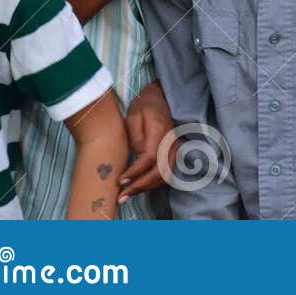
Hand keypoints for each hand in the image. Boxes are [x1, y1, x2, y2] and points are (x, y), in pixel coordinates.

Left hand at [119, 82, 174, 200]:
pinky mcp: (174, 152)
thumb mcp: (132, 117)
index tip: (120, 181)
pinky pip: (167, 172)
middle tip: (121, 196)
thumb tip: (136, 160)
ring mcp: (175, 147)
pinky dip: (154, 183)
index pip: (149, 158)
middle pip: (160, 171)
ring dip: (147, 188)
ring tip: (128, 194)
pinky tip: (140, 186)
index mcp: (159, 130)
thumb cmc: (143, 106)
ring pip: (165, 175)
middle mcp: (171, 141)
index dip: (135, 172)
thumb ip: (135, 138)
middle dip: (140, 186)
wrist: (160, 97)